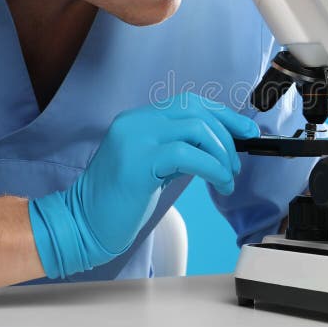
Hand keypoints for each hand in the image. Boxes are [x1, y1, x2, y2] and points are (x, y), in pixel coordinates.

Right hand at [28, 93, 259, 278]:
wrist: (81, 224)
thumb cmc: (118, 201)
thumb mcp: (152, 166)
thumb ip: (179, 150)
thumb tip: (221, 147)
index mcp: (138, 120)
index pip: (189, 103)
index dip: (222, 114)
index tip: (246, 130)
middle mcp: (136, 121)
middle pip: (196, 110)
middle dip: (227, 133)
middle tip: (237, 162)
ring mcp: (135, 138)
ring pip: (196, 128)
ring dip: (222, 153)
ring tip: (227, 177)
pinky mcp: (139, 161)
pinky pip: (189, 154)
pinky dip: (213, 168)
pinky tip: (220, 182)